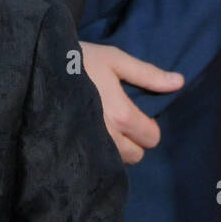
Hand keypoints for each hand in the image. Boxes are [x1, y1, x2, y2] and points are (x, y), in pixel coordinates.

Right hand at [80, 42, 183, 164]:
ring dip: (117, 146)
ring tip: (104, 123)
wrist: (41, 66)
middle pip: (136, 154)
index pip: (151, 137)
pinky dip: (99, 151)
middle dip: (134, 139)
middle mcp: (109, 137)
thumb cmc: (81, 60)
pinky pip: (97, 162)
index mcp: (122, 115)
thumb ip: (148, 74)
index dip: (148, 125)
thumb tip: (180, 82)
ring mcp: (90, 147)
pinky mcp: (74, 150)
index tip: (135, 111)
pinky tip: (90, 132)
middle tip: (119, 118)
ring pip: (117, 160)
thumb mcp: (115, 59)